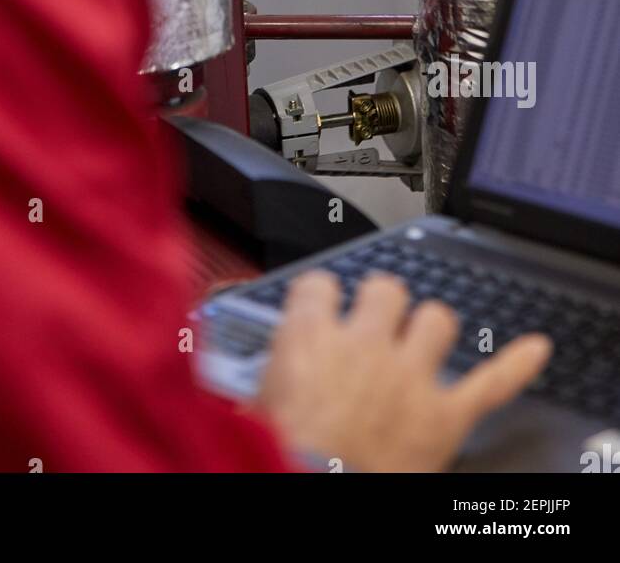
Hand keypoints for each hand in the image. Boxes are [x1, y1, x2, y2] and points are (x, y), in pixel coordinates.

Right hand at [258, 270, 551, 471]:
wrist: (314, 493)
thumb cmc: (280, 456)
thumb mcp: (252, 401)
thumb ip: (262, 367)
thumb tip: (245, 361)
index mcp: (310, 336)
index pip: (321, 285)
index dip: (323, 296)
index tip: (322, 306)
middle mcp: (365, 344)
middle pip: (387, 289)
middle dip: (383, 303)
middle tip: (375, 322)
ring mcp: (410, 378)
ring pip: (437, 319)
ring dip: (430, 328)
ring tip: (421, 341)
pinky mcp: (444, 417)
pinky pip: (490, 383)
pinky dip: (514, 367)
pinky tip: (534, 350)